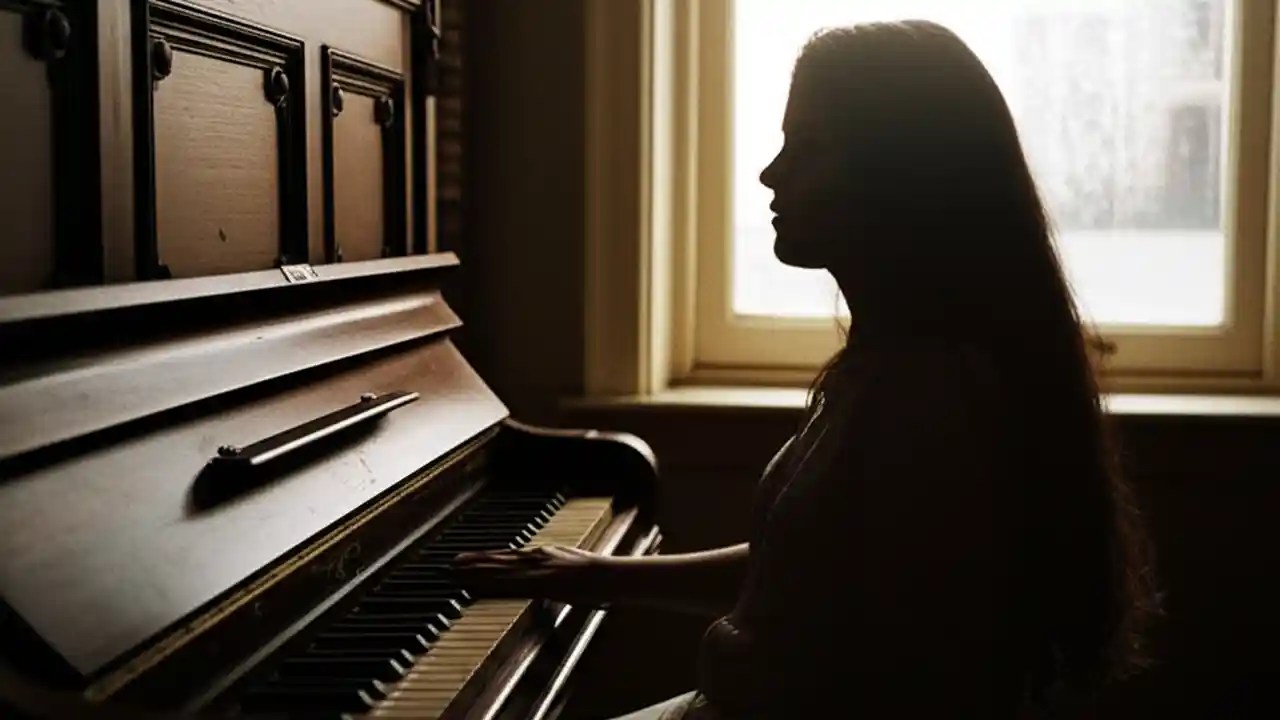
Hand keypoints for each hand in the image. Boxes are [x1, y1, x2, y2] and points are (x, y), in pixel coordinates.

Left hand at [451, 545, 617, 608]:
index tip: (470, 557)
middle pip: (500, 560)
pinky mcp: (540, 583)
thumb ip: (554, 569)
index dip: (488, 557)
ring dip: (477, 571)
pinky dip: (493, 584)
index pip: (510, 555)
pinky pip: (511, 584)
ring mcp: (538, 570)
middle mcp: (537, 557)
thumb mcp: (572, 565)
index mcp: (544, 554)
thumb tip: (545, 573)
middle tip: (452, 563)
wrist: (610, 575)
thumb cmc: (597, 575)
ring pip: (501, 570)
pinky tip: (479, 586)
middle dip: (476, 562)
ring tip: (457, 572)